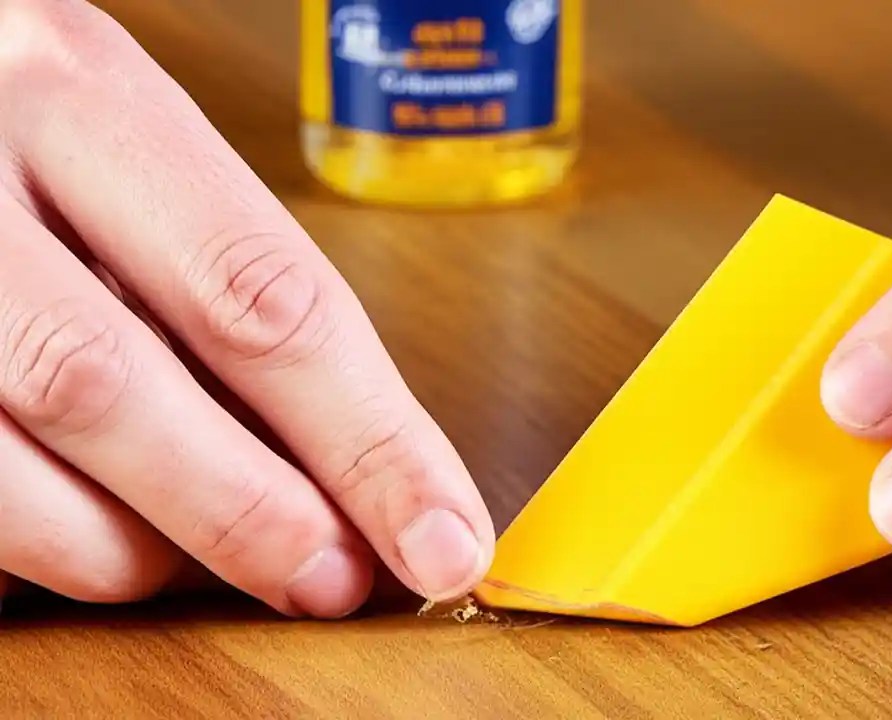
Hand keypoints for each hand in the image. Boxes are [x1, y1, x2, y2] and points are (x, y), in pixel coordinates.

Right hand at [0, 0, 492, 615]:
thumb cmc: (38, 137)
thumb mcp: (142, 162)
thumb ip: (229, 293)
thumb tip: (348, 468)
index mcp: (85, 92)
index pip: (264, 293)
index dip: (367, 440)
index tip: (441, 532)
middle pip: (116, 383)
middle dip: (250, 514)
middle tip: (332, 580)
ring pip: (10, 466)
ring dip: (134, 547)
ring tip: (208, 557)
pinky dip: (49, 544)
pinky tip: (106, 529)